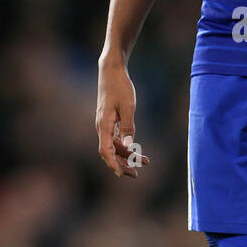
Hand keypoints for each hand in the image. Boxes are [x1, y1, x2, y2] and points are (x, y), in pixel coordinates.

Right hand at [96, 60, 148, 177]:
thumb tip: (129, 145)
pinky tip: (135, 150)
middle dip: (121, 164)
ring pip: (114, 146)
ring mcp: (105, 124)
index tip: (121, 174)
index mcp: (104, 125)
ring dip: (126, 156)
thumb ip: (128, 126)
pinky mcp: (110, 120)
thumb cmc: (120, 86)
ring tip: (144, 162)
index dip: (113, 164)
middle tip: (136, 175)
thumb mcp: (128, 106)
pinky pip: (116, 138)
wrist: (111, 71)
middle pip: (109, 152)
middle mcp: (102, 127)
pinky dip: (125, 146)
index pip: (106, 151)